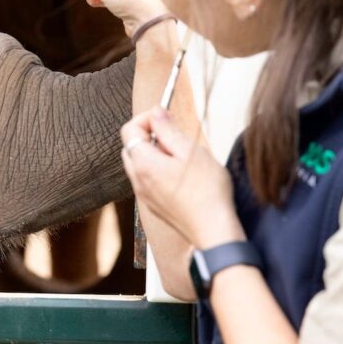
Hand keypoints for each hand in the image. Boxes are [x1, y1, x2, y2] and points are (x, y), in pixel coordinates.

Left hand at [121, 107, 244, 248]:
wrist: (213, 231)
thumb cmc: (207, 192)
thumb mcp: (191, 152)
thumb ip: (169, 130)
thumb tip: (155, 112)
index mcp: (144, 164)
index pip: (129, 130)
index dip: (146, 118)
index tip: (166, 118)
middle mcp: (138, 180)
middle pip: (130, 146)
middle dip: (148, 135)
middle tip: (174, 137)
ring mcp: (144, 195)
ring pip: (137, 164)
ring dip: (153, 153)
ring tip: (180, 156)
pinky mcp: (153, 205)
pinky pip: (146, 179)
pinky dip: (156, 169)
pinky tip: (180, 174)